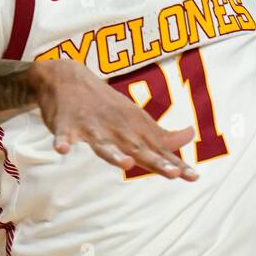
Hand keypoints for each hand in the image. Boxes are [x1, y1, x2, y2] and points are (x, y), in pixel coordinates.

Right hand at [30, 60, 197, 179]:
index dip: (175, 164)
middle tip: (173, 173)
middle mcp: (117, 129)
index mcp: (134, 130)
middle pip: (137, 149)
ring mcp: (91, 127)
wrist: (68, 77)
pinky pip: (63, 135)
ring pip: (103, 144)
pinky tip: (62, 149)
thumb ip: (161, 136)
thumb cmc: (106, 106)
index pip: (158, 151)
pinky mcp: (66, 125)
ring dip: (113, 154)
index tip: (194, 178)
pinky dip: (62, 141)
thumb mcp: (136, 120)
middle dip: (154, 161)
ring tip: (125, 164)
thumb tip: (191, 136)